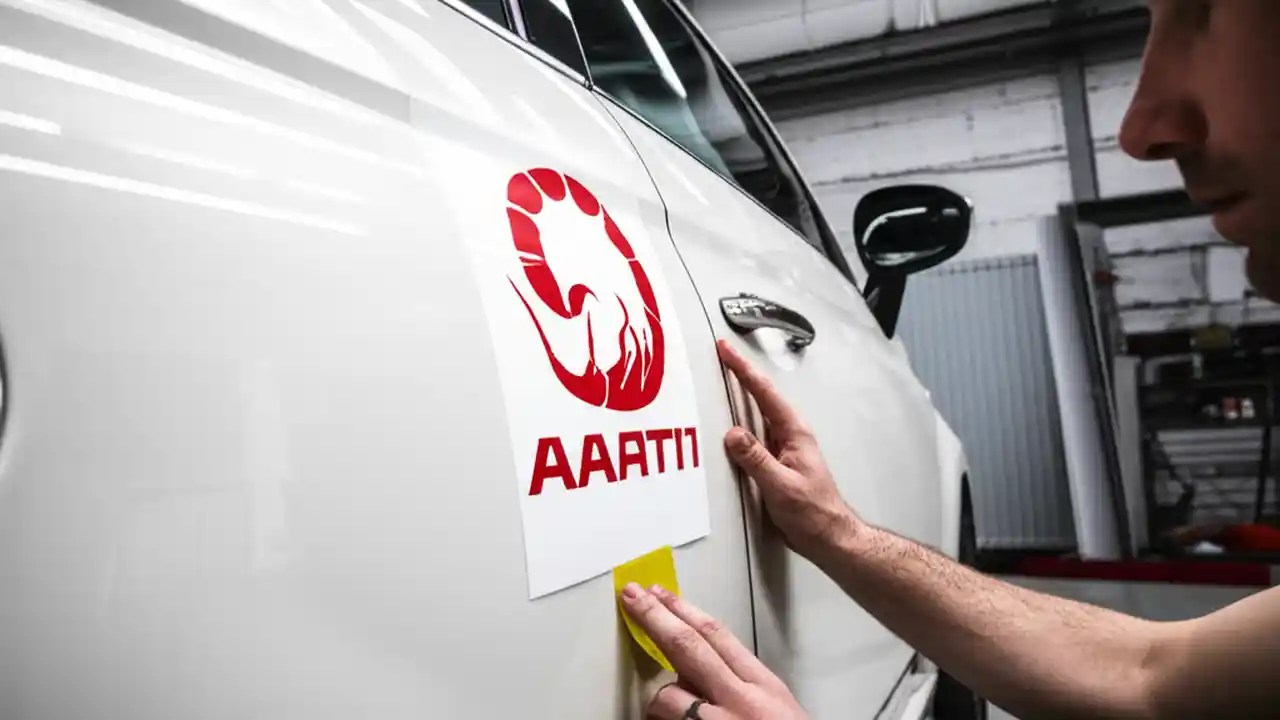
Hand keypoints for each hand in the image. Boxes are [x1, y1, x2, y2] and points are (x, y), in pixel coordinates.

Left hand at [619, 583, 807, 719]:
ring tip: (674, 713)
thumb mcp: (774, 705)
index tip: (660, 594)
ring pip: (668, 696)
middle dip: (655, 618)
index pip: (717, 636)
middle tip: (632, 598)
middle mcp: (740, 702)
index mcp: (762, 686)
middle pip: (687, 648)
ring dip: (662, 699)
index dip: (684, 609)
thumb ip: (739, 683)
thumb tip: (694, 666)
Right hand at [716, 340, 859, 556]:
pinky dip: (737, 424)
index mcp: (793, 431)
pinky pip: (752, 436)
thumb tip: (732, 433)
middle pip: (760, 397)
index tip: (725, 349)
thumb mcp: (781, 486)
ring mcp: (781, 447)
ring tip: (716, 381)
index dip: (743, 369)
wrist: (828, 537)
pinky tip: (723, 425)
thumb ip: (756, 459)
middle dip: (740, 374)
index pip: (764, 393)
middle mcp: (787, 433)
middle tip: (718, 354)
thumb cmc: (811, 512)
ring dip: (737, 397)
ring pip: (756, 415)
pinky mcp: (774, 462)